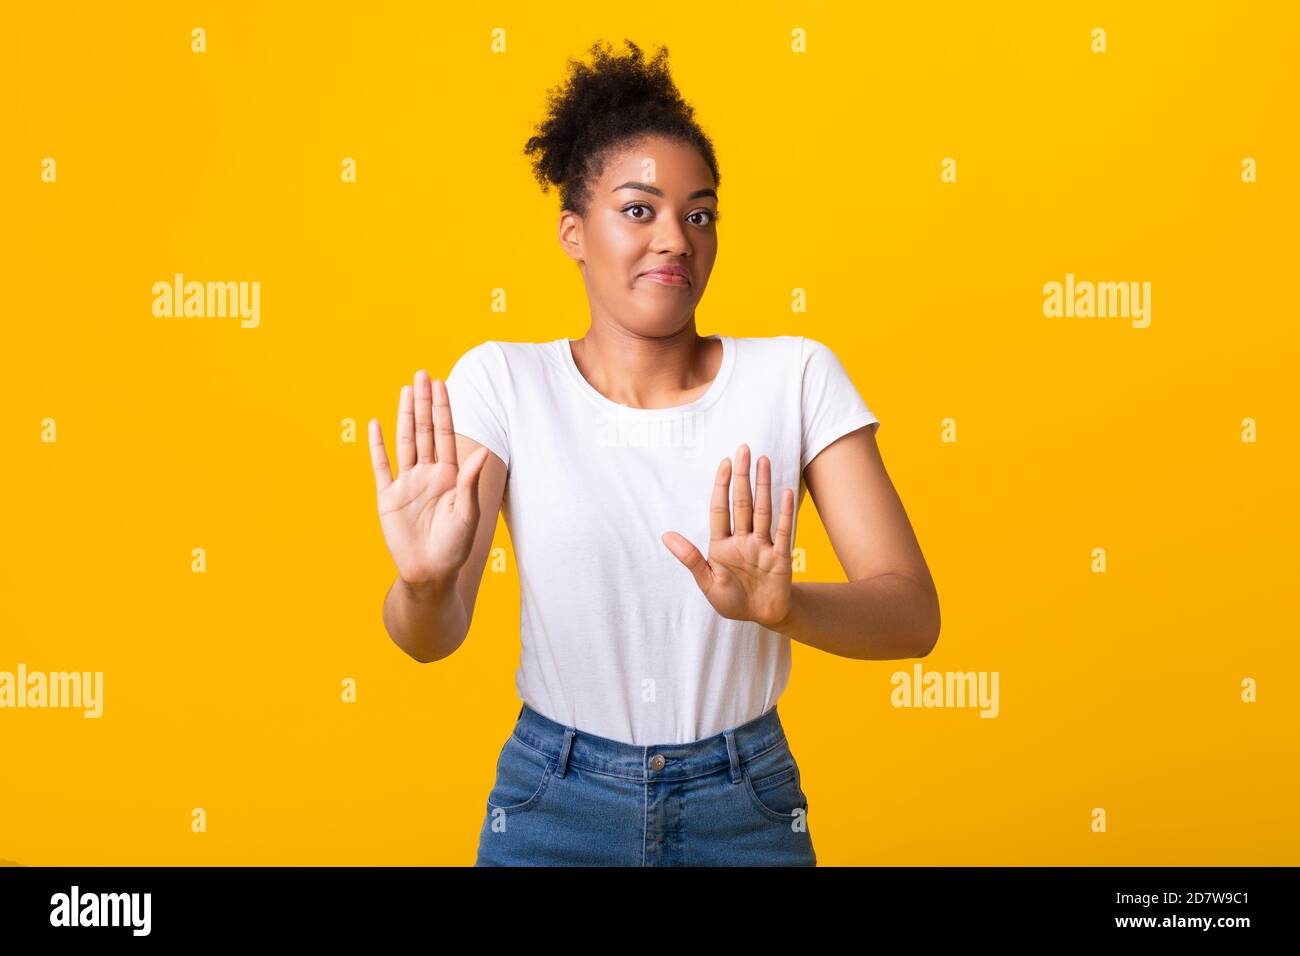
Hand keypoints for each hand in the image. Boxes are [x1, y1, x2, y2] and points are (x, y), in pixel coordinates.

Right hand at [369, 370, 489, 590]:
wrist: (429, 573)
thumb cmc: (454, 547)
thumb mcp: (467, 514)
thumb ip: (471, 483)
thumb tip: (480, 453)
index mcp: (450, 476)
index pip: (445, 435)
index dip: (443, 410)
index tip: (442, 384)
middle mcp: (428, 474)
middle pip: (424, 431)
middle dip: (424, 403)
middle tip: (422, 374)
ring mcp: (407, 483)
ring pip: (404, 442)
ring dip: (404, 416)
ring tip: (406, 390)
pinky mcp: (388, 497)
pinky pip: (381, 466)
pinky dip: (378, 446)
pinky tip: (376, 424)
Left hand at [661, 444, 794, 628]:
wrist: (762, 616)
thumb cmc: (732, 600)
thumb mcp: (707, 582)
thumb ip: (690, 558)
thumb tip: (666, 535)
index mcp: (722, 545)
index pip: (721, 509)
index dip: (722, 486)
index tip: (724, 463)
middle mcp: (743, 540)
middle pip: (742, 503)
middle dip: (742, 476)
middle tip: (743, 449)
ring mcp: (763, 546)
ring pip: (763, 510)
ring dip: (763, 486)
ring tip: (763, 460)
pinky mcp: (781, 556)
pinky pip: (784, 531)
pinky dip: (785, 512)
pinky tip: (787, 491)